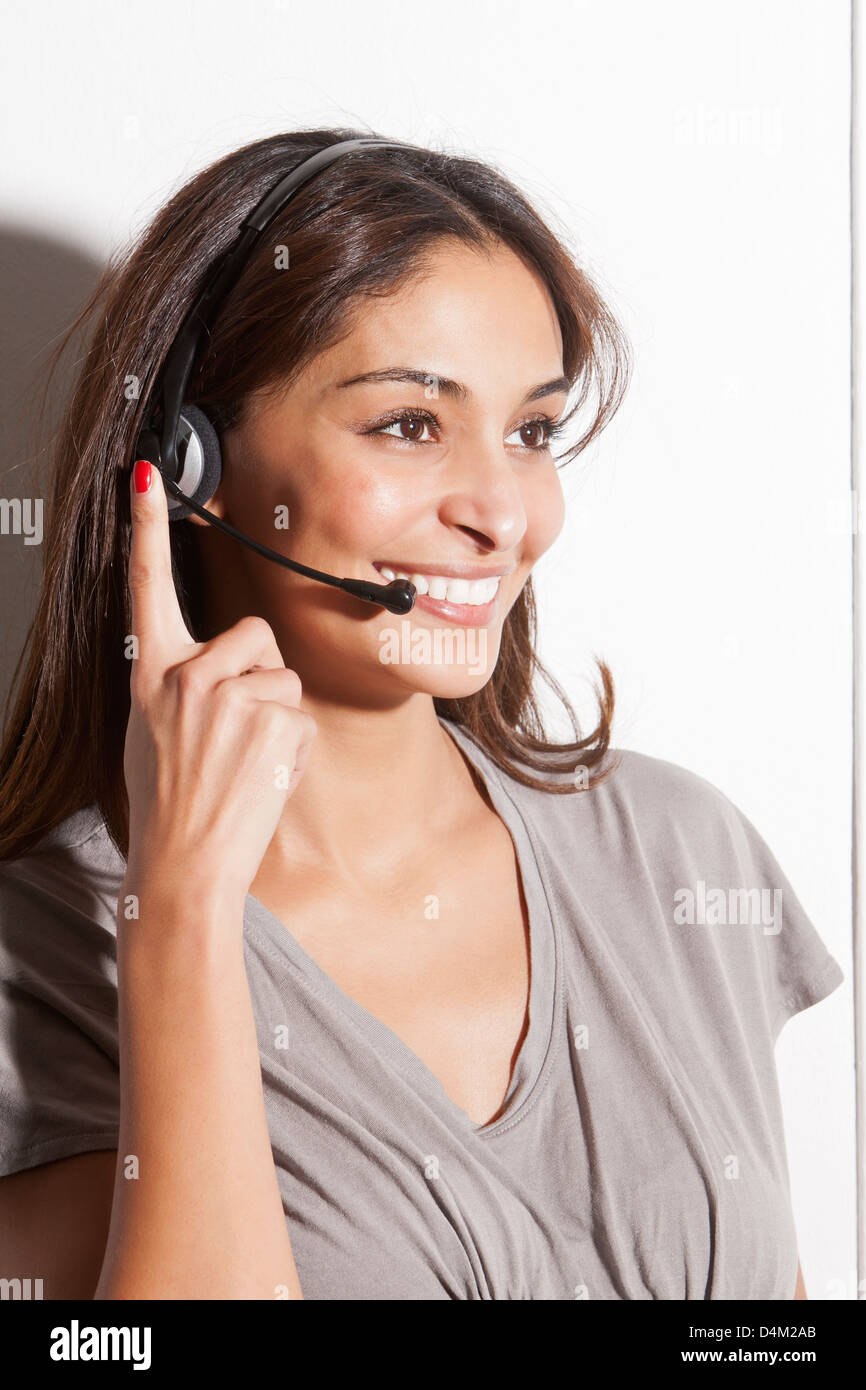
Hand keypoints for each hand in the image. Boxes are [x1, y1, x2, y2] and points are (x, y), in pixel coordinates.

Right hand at [122, 458, 316, 908]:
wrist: (185, 863)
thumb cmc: (170, 801)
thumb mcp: (155, 731)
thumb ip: (183, 686)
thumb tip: (226, 666)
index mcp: (151, 674)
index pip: (146, 586)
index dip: (146, 527)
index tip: (146, 475)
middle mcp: (185, 675)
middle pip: (254, 634)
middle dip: (258, 675)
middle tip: (234, 732)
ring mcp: (230, 695)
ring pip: (284, 676)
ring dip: (277, 714)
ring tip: (244, 760)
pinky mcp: (273, 717)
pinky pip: (302, 713)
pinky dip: (292, 744)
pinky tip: (262, 773)